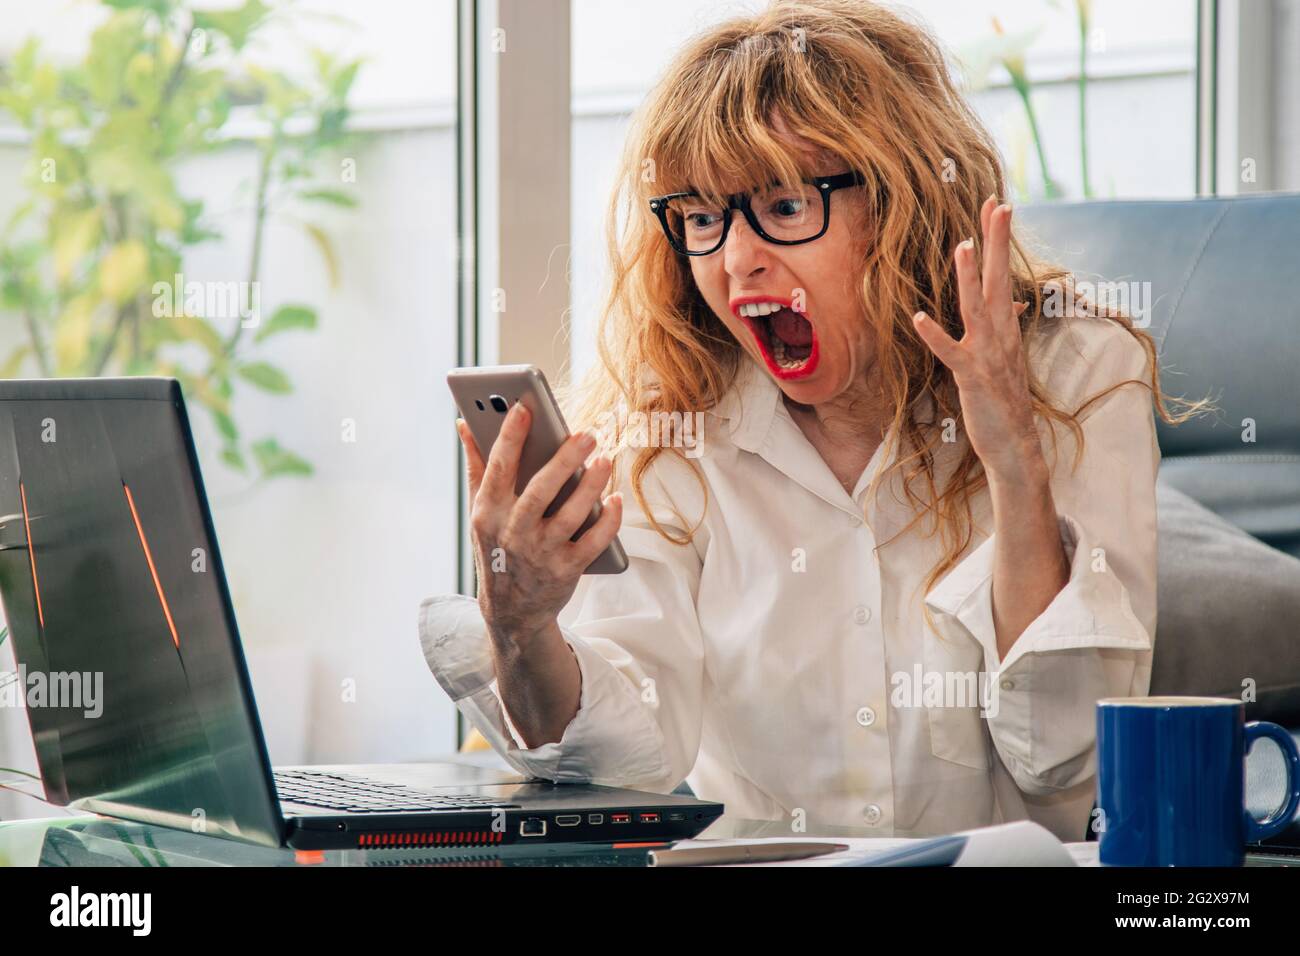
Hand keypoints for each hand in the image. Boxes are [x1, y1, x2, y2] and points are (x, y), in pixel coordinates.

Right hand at [457, 403, 623, 647]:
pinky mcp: (566, 570)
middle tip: (586, 433)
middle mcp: (513, 531)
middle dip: (563, 460)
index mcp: (489, 511)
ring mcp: (541, 553)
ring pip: (570, 515)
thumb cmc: (498, 547)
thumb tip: (463, 423)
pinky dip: (608, 521)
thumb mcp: (480, 512)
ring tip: (604, 459)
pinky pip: (593, 542)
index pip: (499, 468)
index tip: (524, 408)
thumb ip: (476, 466)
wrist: (511, 611)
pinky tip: (615, 499)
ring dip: (590, 486)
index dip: (510, 437)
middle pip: (540, 490)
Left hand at [911, 196, 1041, 482]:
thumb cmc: (1004, 402)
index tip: (998, 206)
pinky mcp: (971, 377)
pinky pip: (951, 352)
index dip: (1000, 241)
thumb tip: (1014, 305)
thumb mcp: (1005, 359)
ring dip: (969, 277)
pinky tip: (919, 318)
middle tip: (996, 205)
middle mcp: (1001, 335)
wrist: (1015, 445)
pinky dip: (935, 335)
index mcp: (1006, 329)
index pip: (1004, 275)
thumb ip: (1005, 329)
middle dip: (995, 242)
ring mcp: (987, 355)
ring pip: (977, 308)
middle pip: (998, 280)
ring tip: (961, 245)